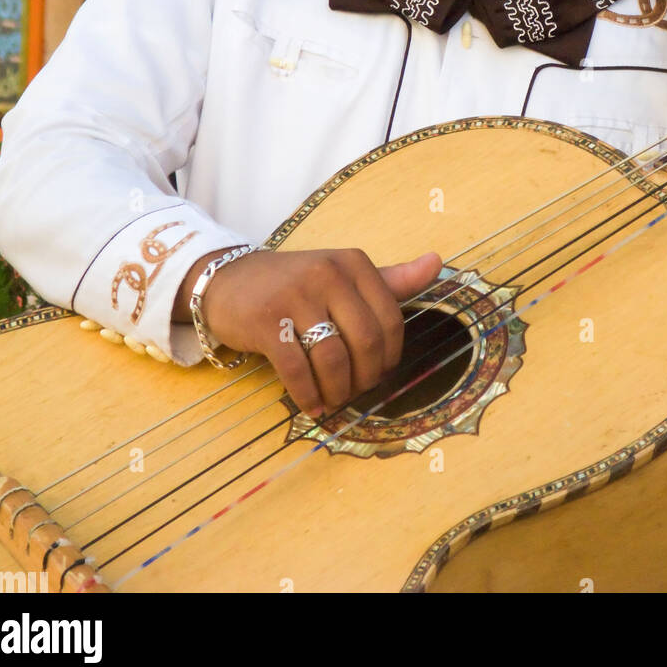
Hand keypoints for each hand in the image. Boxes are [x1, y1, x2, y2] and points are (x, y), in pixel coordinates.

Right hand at [178, 247, 441, 417]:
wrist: (229, 280)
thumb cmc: (296, 284)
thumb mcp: (343, 275)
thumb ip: (391, 278)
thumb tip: (437, 262)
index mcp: (353, 263)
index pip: (390, 318)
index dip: (390, 356)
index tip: (378, 373)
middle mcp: (328, 273)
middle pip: (365, 341)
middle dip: (365, 378)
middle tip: (355, 391)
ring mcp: (295, 295)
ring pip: (333, 358)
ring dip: (337, 390)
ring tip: (333, 399)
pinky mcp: (267, 320)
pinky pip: (297, 369)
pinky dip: (308, 394)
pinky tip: (311, 403)